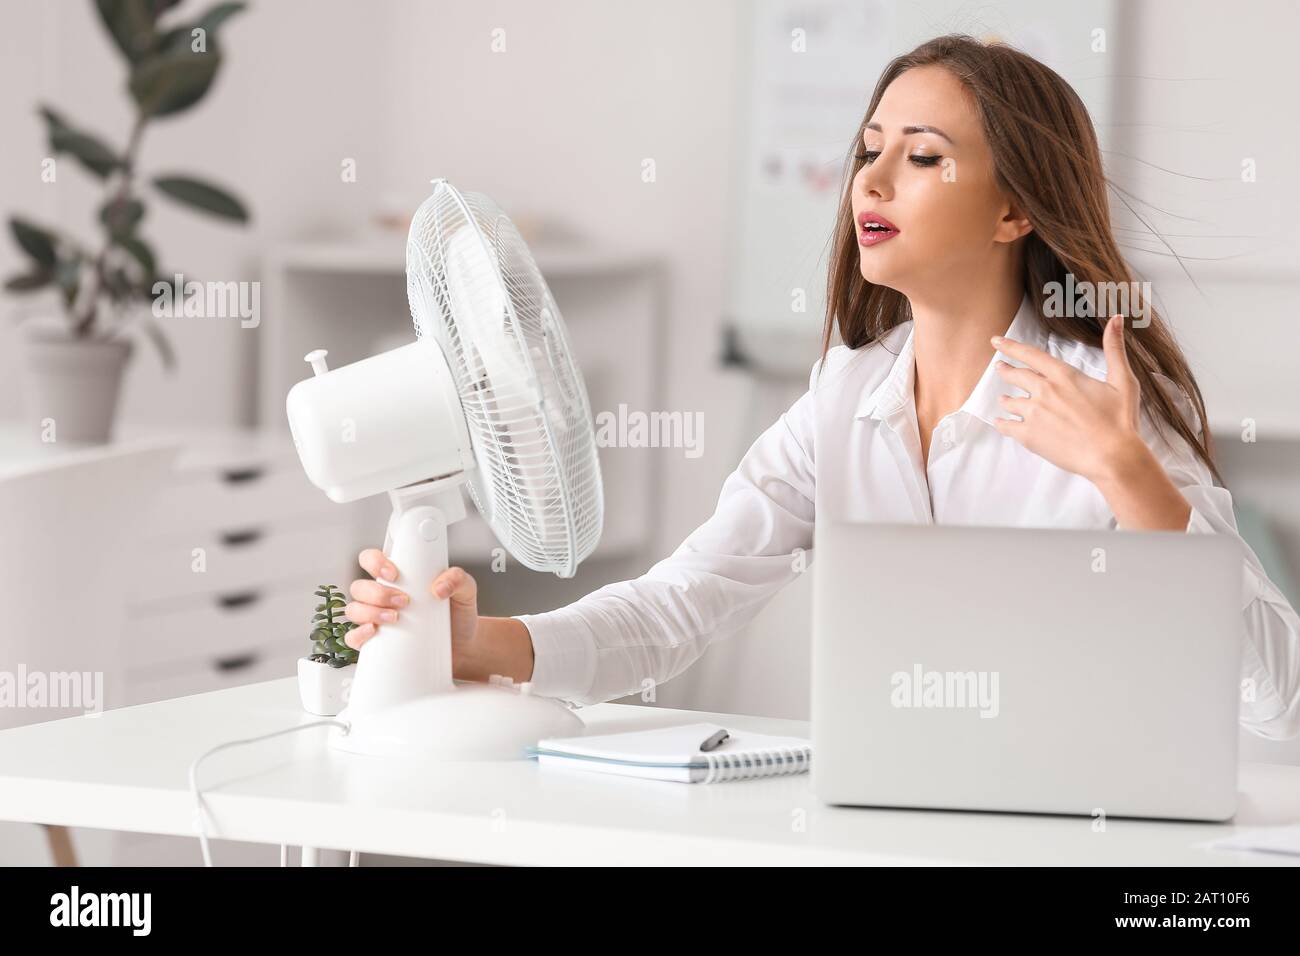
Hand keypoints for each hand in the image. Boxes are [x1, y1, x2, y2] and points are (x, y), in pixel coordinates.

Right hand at [343, 549, 479, 653]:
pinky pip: (353, 637)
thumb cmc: (457, 615)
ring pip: (354, 609)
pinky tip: (373, 632)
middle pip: (360, 586)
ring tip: (396, 618)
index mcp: (398, 578)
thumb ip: (457, 579)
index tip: (393, 573)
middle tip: (403, 601)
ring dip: (369, 612)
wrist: (464, 647)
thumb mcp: (465, 591)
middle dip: (377, 593)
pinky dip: (358, 634)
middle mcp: (382, 596)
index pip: (372, 560)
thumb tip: (439, 586)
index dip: (375, 562)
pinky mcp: (376, 642)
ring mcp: (377, 618)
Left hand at [990, 314, 1145, 484]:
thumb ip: (1114, 348)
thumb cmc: (1120, 420)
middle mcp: (1044, 391)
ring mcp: (1034, 414)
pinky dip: (1002, 423)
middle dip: (1006, 371)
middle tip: (999, 368)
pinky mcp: (1029, 436)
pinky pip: (1006, 426)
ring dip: (1006, 399)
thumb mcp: (1122, 380)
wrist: (1112, 456)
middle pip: (1016, 376)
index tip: (996, 341)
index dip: (1010, 347)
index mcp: (1064, 376)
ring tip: (1004, 399)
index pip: (1030, 355)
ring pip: (1010, 402)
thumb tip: (1117, 319)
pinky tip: (1000, 422)